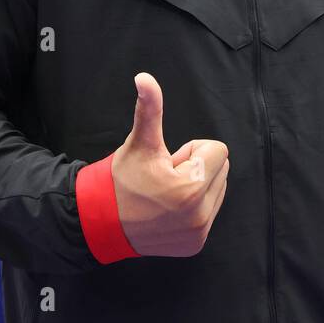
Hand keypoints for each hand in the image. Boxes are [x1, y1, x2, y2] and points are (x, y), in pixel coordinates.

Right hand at [111, 73, 229, 257]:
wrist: (102, 221)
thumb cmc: (122, 179)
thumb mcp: (139, 142)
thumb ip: (150, 108)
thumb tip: (144, 77)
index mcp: (191, 187)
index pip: (217, 150)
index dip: (191, 151)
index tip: (168, 162)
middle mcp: (200, 214)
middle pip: (221, 169)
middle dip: (196, 167)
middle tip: (165, 176)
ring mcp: (198, 233)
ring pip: (218, 189)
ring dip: (198, 186)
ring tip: (166, 193)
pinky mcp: (195, 245)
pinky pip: (210, 211)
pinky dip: (195, 206)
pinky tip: (169, 209)